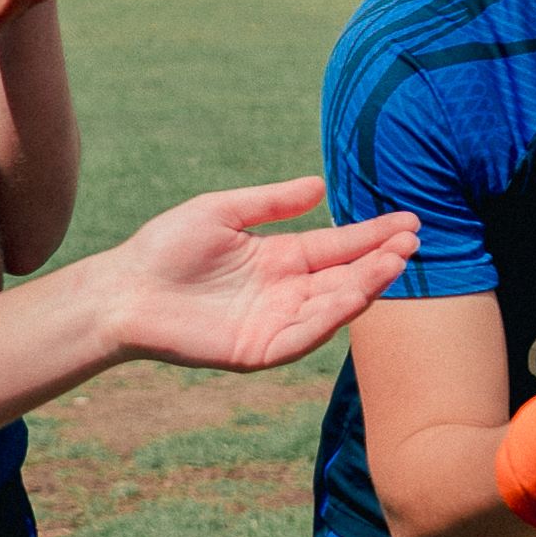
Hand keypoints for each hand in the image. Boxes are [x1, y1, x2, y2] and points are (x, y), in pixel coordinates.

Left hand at [77, 177, 418, 373]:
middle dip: (380, 261)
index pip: (338, 247)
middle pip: (345, 277)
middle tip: (412, 242)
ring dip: (366, 287)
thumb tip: (320, 187)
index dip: (373, 236)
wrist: (123, 290)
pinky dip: (331, 318)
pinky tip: (354, 295)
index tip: (410, 222)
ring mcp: (275, 323)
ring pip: (333, 307)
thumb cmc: (164, 247)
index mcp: (280, 259)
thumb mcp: (222, 212)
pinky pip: (304, 336)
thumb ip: (271, 202)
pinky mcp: (259, 350)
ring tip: (395, 262)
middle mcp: (285, 293)